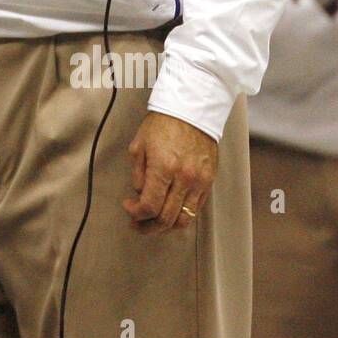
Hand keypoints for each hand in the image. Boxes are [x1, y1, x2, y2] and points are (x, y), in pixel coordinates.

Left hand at [123, 110, 217, 234]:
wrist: (191, 110)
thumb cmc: (163, 123)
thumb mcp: (139, 145)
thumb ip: (138, 174)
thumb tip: (139, 194)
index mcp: (164, 167)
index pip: (149, 206)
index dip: (136, 213)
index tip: (129, 207)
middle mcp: (184, 177)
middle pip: (166, 218)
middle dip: (147, 226)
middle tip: (137, 224)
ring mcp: (199, 181)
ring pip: (183, 219)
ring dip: (165, 227)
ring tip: (153, 223)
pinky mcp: (209, 181)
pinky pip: (196, 208)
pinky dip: (182, 216)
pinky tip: (170, 211)